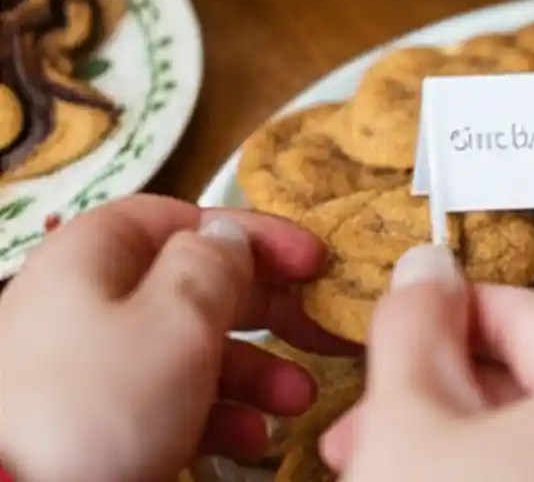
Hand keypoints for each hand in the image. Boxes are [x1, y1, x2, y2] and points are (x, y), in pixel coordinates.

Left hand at [0, 194, 353, 481]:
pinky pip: (167, 402)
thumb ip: (215, 267)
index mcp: (96, 255)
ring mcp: (88, 367)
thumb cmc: (102, 401)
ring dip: (254, 373)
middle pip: (195, 288)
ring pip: (189, 351)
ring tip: (296, 400)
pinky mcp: (93, 424)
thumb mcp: (176, 320)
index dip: (255, 234)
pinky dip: (215, 415)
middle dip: (268, 314)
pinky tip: (251, 439)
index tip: (315, 261)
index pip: (185, 218)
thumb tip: (228, 235)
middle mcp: (89, 302)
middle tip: (322, 332)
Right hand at [322, 244, 533, 481]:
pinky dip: (515, 474)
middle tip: (371, 422)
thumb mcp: (408, 426)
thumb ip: (416, 328)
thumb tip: (427, 266)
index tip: (393, 339)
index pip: (525, 310)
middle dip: (443, 394)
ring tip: (390, 463)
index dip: (443, 317)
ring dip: (467, 441)